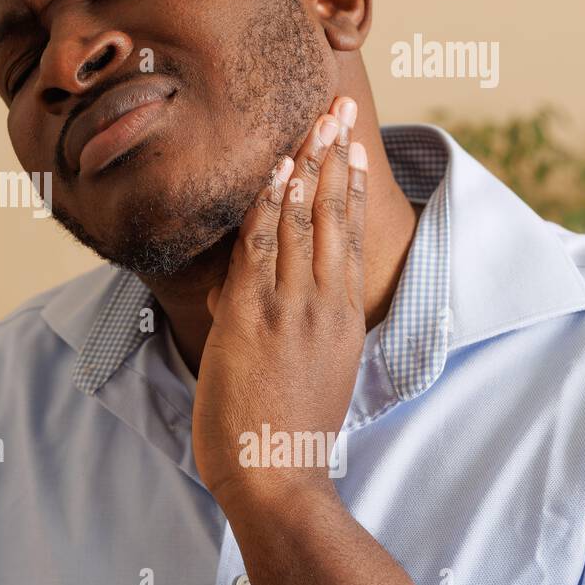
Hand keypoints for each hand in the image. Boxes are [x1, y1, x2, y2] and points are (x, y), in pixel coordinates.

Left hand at [192, 96, 367, 509]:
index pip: (347, 235)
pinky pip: (263, 249)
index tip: (352, 146)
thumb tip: (233, 296)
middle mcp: (323, 304)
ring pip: (303, 222)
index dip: (348, 185)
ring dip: (308, 166)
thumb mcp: (297, 369)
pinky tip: (277, 172)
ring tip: (316, 121)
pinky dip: (271, 207)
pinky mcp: (253, 319)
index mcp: (341, 316)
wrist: (276, 477)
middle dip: (334, 156)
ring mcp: (291, 308)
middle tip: (340, 108)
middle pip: (331, 215)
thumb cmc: (282, 432)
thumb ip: (269, 322)